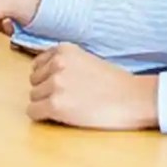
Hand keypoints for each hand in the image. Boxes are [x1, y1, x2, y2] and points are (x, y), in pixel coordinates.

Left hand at [28, 44, 158, 129]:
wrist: (133, 98)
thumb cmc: (115, 82)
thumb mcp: (86, 59)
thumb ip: (64, 62)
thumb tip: (43, 73)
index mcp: (64, 49)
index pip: (37, 65)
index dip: (48, 78)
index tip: (63, 85)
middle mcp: (56, 63)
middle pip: (34, 82)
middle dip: (46, 90)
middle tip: (69, 97)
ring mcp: (55, 83)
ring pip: (33, 97)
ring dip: (46, 103)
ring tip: (70, 105)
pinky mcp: (55, 104)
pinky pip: (33, 112)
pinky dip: (43, 116)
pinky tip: (61, 116)